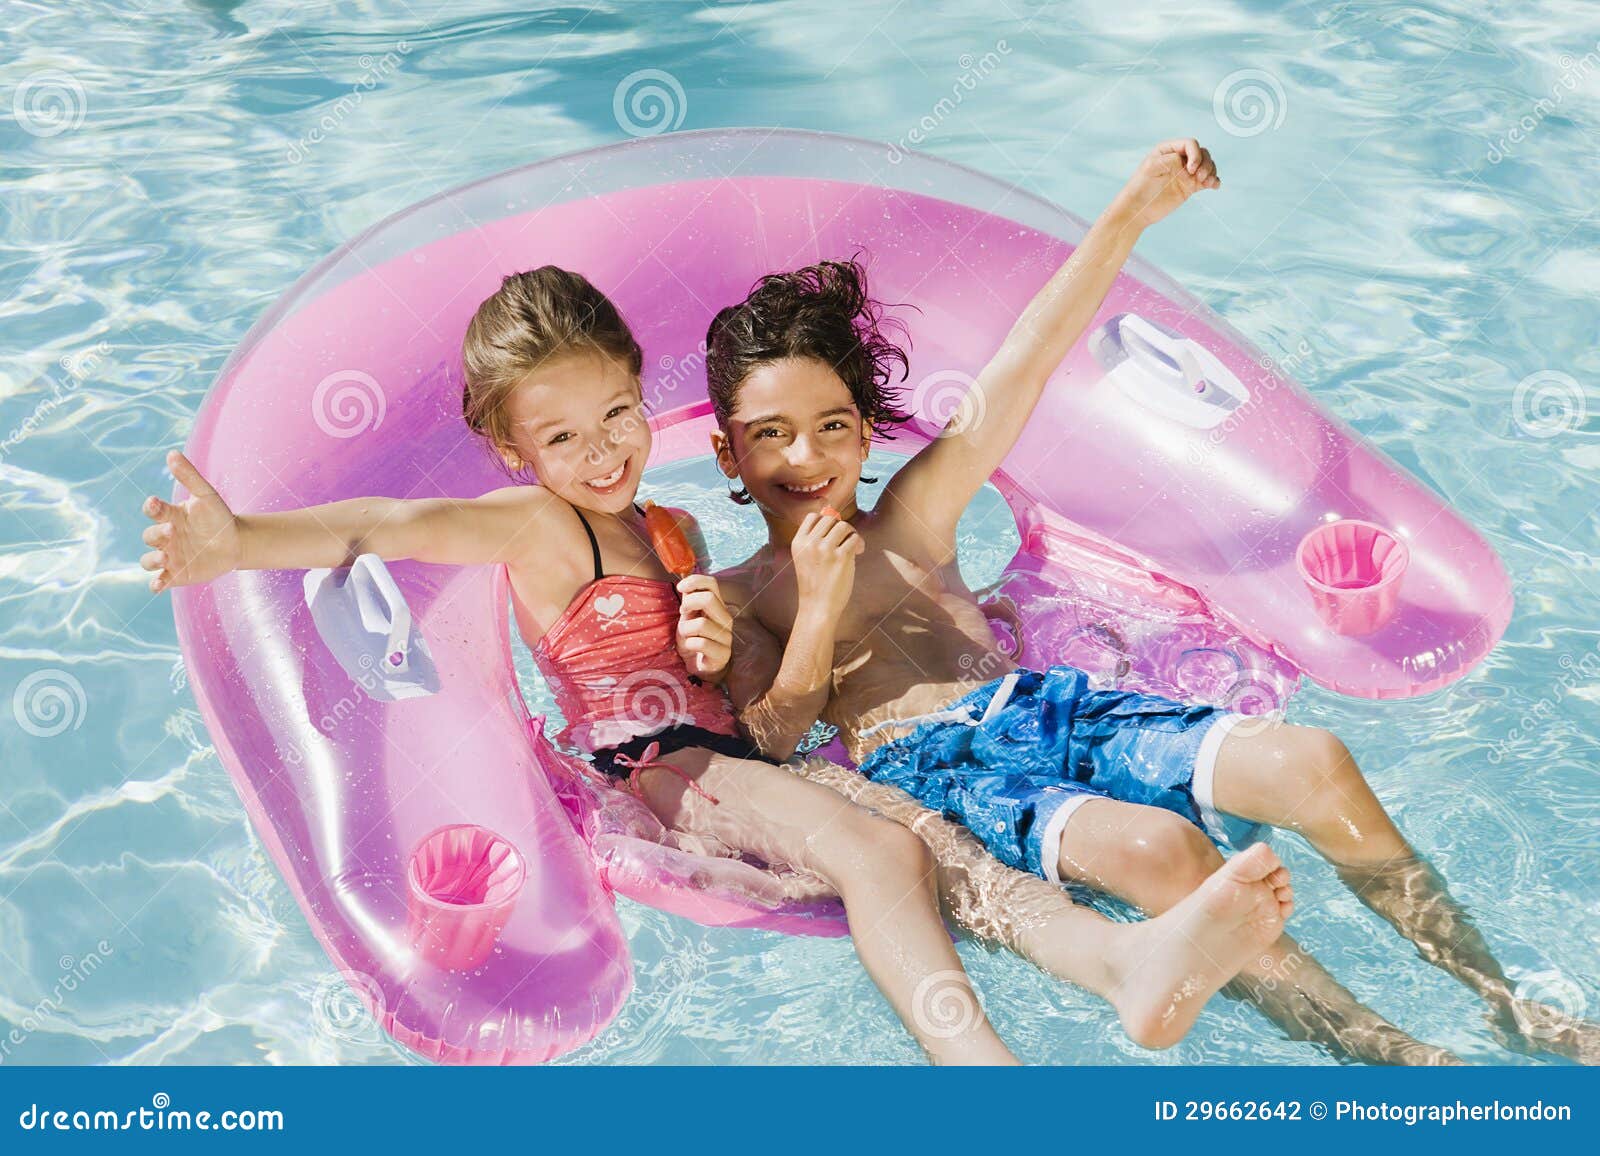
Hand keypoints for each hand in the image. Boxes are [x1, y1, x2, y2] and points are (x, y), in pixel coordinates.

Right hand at [140, 449, 241, 592]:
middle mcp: (165, 537)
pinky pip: (159, 581)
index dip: (151, 507)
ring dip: (152, 560)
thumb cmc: (218, 517)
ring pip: (148, 561)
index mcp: (170, 516)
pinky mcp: (176, 575)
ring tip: (166, 557)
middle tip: (173, 530)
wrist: (236, 543)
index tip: (155, 503)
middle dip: (157, 534)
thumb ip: (190, 476)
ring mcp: (169, 557)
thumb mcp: (207, 496)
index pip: (153, 511)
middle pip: (149, 536)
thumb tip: (172, 453)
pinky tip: (159, 585)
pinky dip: (156, 584)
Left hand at [675, 573, 732, 681]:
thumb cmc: (694, 638)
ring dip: (686, 630)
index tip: (680, 588)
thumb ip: (689, 601)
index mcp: (718, 606)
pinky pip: (701, 643)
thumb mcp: (688, 617)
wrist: (699, 666)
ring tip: (687, 636)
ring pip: (701, 624)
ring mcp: (726, 636)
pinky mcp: (723, 654)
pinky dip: (690, 645)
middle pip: (708, 599)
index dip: (695, 581)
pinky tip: (692, 648)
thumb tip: (685, 584)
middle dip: (689, 604)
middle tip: (683, 614)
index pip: (712, 583)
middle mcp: (725, 619)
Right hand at [789, 508, 862, 619]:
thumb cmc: (814, 585)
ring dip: (852, 533)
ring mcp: (825, 549)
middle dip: (841, 527)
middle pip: (830, 519)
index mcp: (798, 543)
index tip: (833, 531)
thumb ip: (816, 541)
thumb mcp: (805, 559)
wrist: (818, 607)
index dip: (825, 521)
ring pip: (843, 526)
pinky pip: (854, 538)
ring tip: (854, 546)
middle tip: (847, 539)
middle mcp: (810, 543)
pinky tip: (859, 552)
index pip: (812, 517)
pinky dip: (859, 543)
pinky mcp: (841, 557)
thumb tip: (837, 520)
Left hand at [1110, 138, 1219, 230]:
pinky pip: (1206, 180)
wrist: (1137, 210)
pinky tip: (1214, 186)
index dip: (1195, 154)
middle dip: (1205, 163)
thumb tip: (1186, 162)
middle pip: (1202, 153)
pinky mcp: (1189, 186)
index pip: (1190, 144)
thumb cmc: (1140, 188)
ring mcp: (1185, 173)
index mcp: (1168, 150)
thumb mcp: (1151, 167)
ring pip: (1206, 166)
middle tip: (1199, 177)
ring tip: (1206, 183)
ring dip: (1211, 172)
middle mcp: (1179, 159)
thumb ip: (1170, 159)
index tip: (1190, 169)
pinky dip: (1213, 181)